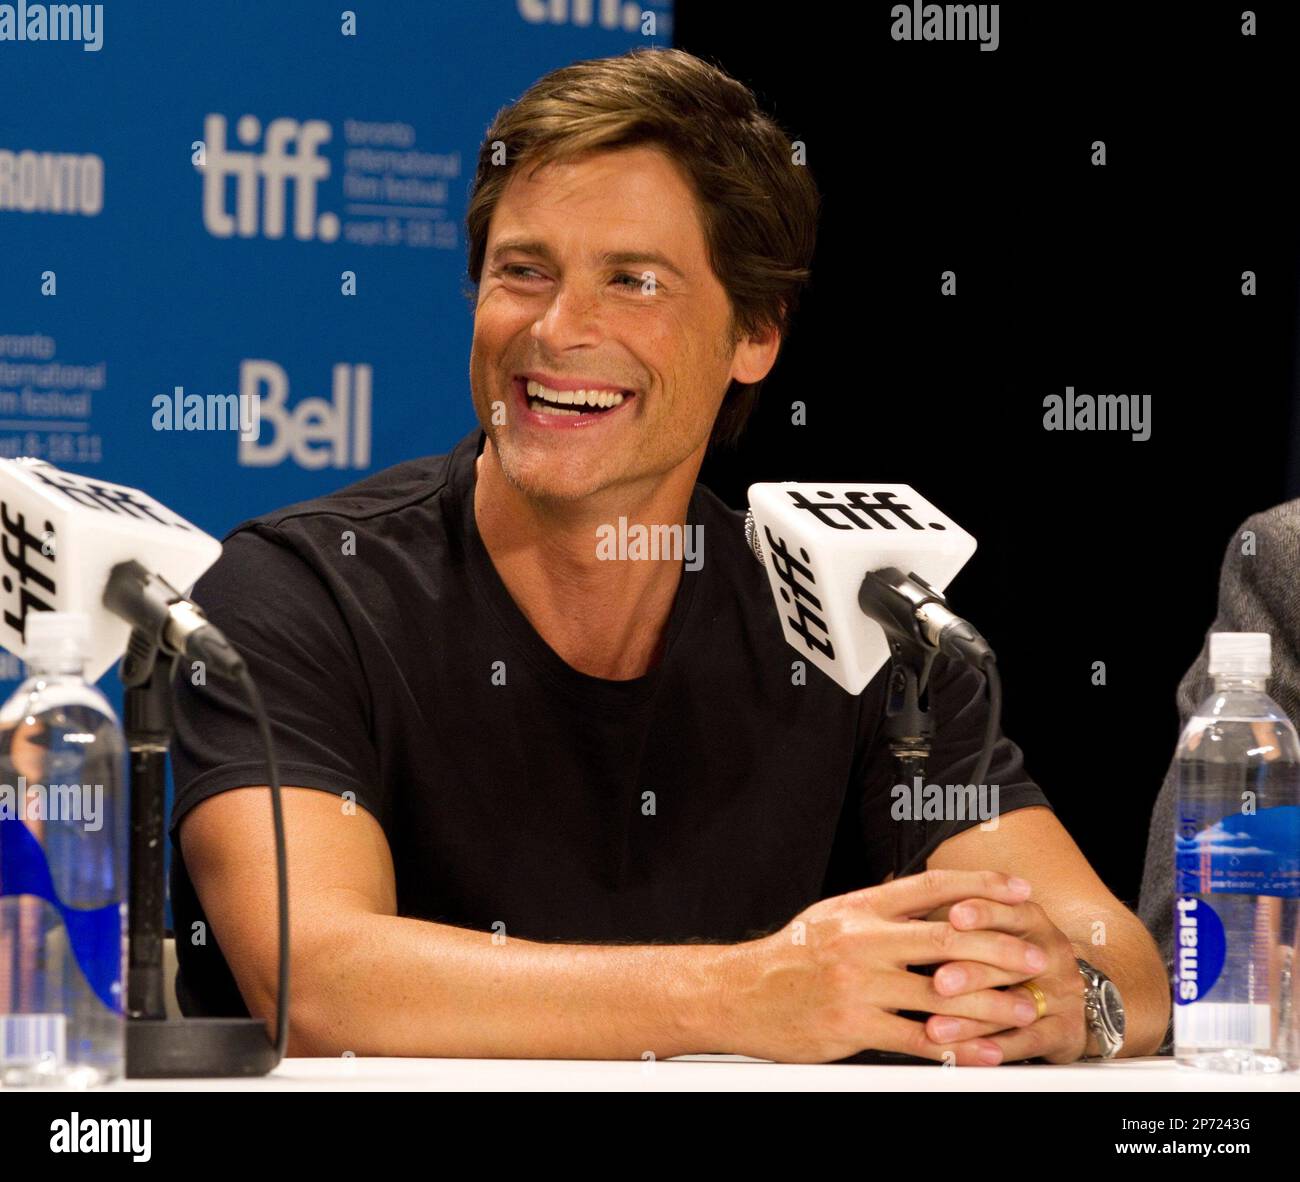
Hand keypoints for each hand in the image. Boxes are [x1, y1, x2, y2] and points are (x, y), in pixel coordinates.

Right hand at [715, 870, 1051, 1063]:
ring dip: (991, 1004)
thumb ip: (881, 908)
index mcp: (860, 907)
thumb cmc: (792, 955)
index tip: (1018, 891)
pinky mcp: (853, 1027)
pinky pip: (917, 1040)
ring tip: (1025, 1009)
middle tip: (1037, 957)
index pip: (931, 887)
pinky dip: (958, 1050)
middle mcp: (862, 940)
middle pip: (946, 939)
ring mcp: (857, 984)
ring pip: (939, 994)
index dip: (980, 885)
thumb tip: (931, 897)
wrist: (741, 994)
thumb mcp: (834, 916)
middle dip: (1000, 948)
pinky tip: (985, 1054)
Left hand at [921, 893, 1088, 1063]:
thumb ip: (958, 922)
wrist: (1059, 999)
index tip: (953, 916)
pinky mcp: (1066, 1029)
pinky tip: (966, 1053)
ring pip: (1015, 1005)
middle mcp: (1050, 950)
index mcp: (1029, 917)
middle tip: (939, 981)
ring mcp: (1062, 991)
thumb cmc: (1006, 957)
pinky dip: (994, 1048)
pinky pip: (1027, 1041)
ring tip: (936, 1027)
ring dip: (973, 1018)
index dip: (980, 912)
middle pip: (1008, 960)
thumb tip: (909, 917)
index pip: (1006, 909)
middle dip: (971, 971)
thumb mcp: (990, 931)